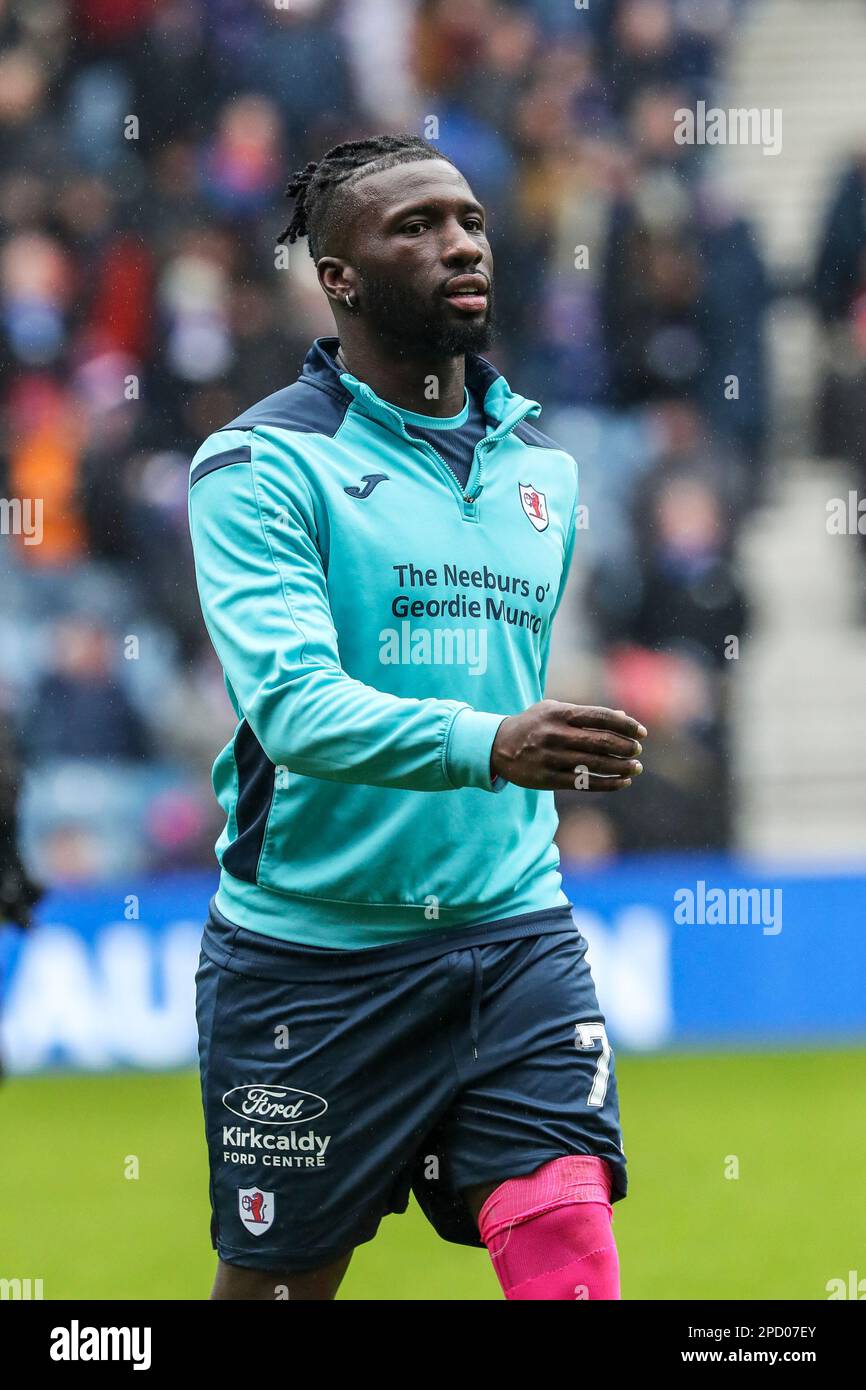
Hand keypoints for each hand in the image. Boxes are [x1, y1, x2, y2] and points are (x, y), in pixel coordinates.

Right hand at [491, 700, 645, 791]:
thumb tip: (624, 718)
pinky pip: (584, 783)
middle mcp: (555, 734)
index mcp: (559, 713)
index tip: (641, 733)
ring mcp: (551, 757)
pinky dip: (608, 783)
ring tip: (635, 767)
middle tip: (637, 751)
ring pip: (595, 764)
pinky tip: (623, 782)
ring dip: (621, 767)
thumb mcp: (554, 710)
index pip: (600, 717)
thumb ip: (587, 714)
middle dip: (625, 747)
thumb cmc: (534, 725)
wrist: (497, 746)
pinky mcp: (548, 778)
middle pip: (600, 741)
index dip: (625, 726)